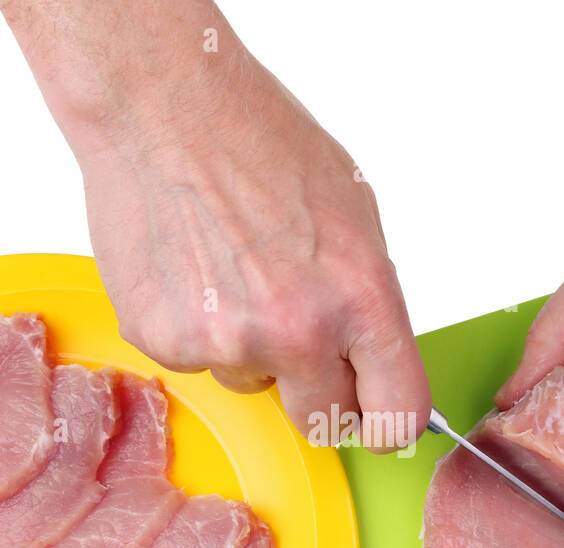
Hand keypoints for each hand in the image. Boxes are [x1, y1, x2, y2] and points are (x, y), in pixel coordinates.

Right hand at [0, 0, 428, 449]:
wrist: (165, 109)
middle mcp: (297, 331)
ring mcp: (226, 343)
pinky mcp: (165, 343)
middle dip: (318, 391)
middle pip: (323, 421)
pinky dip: (198, 329)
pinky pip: (197, 363)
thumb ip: (366, 304)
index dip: (388, 422)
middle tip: (301, 339)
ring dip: (251, 349)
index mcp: (360, 298)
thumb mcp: (355, 217)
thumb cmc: (260, 142)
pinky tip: (195, 272)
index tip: (377, 415)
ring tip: (234, 273)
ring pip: (252, 384)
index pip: (397, 415)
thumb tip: (372, 361)